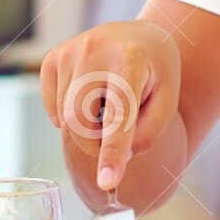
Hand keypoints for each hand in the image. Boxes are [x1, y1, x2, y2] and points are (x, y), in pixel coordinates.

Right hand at [39, 20, 180, 191]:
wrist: (141, 37)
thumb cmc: (157, 73)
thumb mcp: (167, 101)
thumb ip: (146, 134)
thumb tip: (113, 160)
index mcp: (131, 60)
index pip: (118, 114)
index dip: (112, 151)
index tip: (107, 183)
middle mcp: (94, 50)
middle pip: (80, 120)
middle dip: (95, 143)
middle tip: (116, 136)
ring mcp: (69, 52)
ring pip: (65, 118)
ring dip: (87, 126)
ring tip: (108, 102)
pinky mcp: (52, 58)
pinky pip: (52, 107)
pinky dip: (68, 115)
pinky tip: (90, 98)